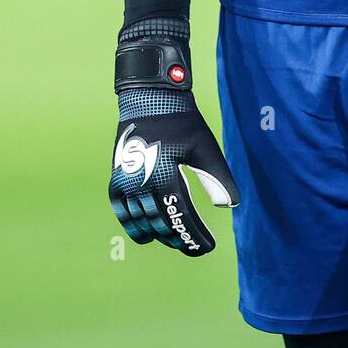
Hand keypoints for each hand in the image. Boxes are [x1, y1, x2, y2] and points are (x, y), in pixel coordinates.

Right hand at [109, 17, 238, 255]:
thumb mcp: (206, 148)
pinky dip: (134, 226)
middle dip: (180, 239)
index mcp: (164, 177)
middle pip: (162, 224)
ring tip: (177, 240)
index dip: (194, 237)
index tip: (208, 247)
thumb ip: (218, 179)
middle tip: (195, 247)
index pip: (181, 218)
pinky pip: (122, 212)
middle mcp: (141, 184)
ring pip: (141, 222)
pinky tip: (148, 233)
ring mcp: (125, 184)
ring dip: (159, 235)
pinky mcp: (116, 180)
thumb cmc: (183, 123)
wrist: (150, 100)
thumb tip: (230, 206)